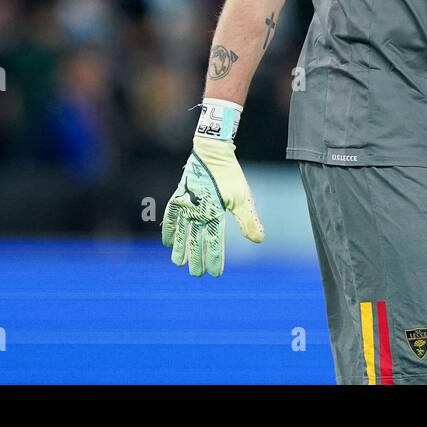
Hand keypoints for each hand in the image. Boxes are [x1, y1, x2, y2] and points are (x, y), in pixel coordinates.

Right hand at [161, 137, 263, 276]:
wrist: (213, 151)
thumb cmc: (230, 175)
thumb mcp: (243, 198)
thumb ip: (248, 220)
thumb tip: (258, 240)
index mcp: (214, 211)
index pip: (213, 241)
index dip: (215, 258)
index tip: (216, 273)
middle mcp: (197, 210)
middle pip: (195, 240)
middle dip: (196, 259)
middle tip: (197, 274)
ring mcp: (186, 203)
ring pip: (181, 232)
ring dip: (180, 248)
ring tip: (178, 263)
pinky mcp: (179, 196)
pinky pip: (171, 217)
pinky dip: (169, 229)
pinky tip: (168, 242)